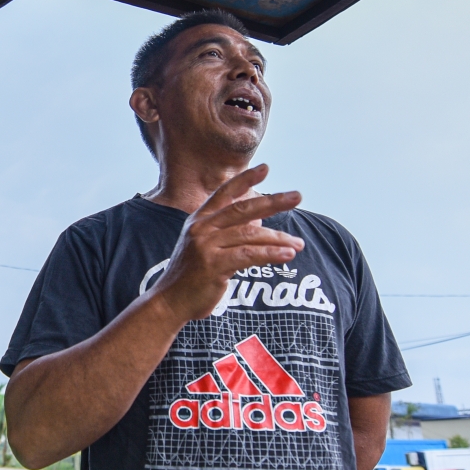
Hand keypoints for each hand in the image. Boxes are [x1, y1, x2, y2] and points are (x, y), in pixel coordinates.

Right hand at [150, 164, 303, 322]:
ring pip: (250, 235)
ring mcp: (206, 246)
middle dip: (273, 201)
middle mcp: (201, 228)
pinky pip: (249, 256)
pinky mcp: (213, 265)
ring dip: (278, 239)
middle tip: (297, 196)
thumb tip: (259, 217)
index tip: (265, 168)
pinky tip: (287, 254)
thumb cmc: (192, 275)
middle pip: (243, 209)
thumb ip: (227, 231)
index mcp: (199, 220)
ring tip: (299, 244)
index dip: (245, 179)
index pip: (224, 193)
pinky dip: (271, 254)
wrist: (170, 301)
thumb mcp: (204, 245)